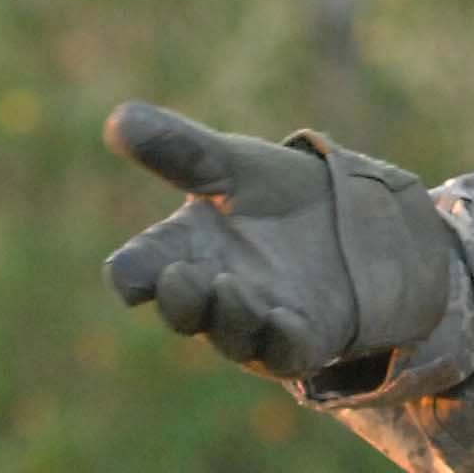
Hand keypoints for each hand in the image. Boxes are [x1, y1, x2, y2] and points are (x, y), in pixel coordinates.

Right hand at [100, 105, 454, 383]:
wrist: (355, 216)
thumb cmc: (276, 193)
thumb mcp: (231, 164)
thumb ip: (179, 149)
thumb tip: (118, 119)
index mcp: (182, 251)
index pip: (138, 271)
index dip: (131, 275)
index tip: (129, 273)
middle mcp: (213, 293)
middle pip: (181, 311)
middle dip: (179, 298)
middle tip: (179, 275)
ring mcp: (256, 323)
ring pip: (232, 336)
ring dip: (229, 314)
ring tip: (229, 285)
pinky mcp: (302, 341)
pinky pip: (286, 353)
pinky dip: (282, 340)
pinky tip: (284, 318)